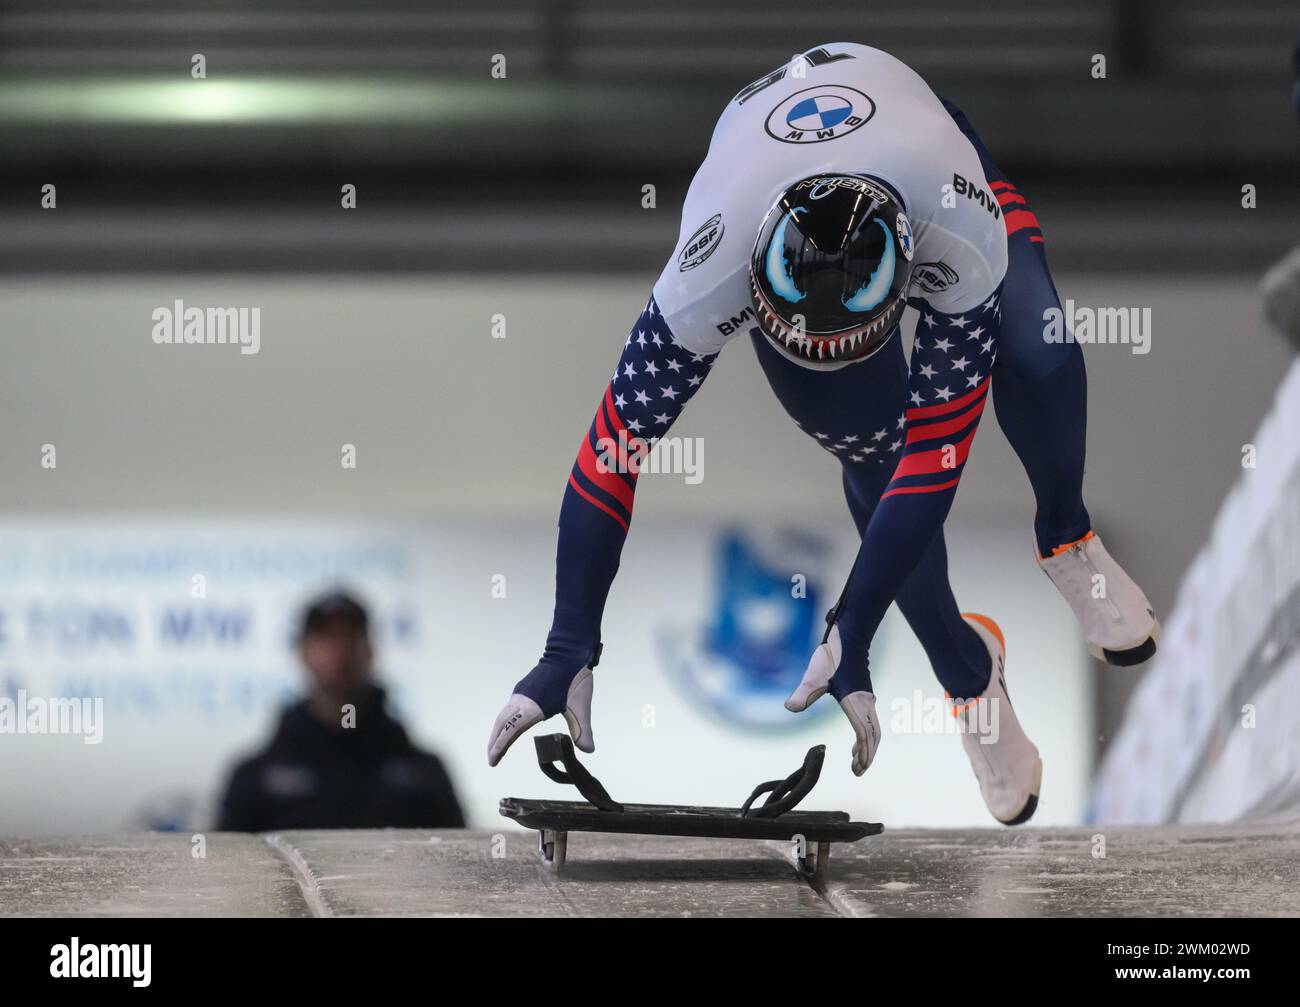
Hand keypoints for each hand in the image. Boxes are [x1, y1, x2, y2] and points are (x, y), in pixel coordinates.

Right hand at [487, 663, 595, 766]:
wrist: (569, 652)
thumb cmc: (574, 678)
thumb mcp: (580, 708)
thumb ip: (582, 730)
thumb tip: (589, 750)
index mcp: (532, 707)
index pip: (510, 732)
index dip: (499, 747)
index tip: (493, 761)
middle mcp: (521, 700)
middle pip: (500, 725)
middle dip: (494, 743)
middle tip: (492, 760)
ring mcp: (521, 693)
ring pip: (503, 716)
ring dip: (498, 732)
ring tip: (497, 748)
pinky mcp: (523, 689)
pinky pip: (509, 709)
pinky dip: (505, 722)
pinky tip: (510, 728)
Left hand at [784, 624, 879, 775]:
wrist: (849, 635)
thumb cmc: (832, 655)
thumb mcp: (814, 676)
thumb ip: (802, 694)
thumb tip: (789, 708)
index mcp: (855, 702)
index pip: (863, 734)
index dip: (862, 753)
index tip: (857, 768)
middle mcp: (866, 703)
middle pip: (873, 736)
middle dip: (868, 755)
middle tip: (858, 771)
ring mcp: (868, 699)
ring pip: (874, 729)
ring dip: (868, 746)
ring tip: (857, 760)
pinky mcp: (865, 695)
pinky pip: (871, 720)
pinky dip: (867, 734)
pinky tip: (857, 738)